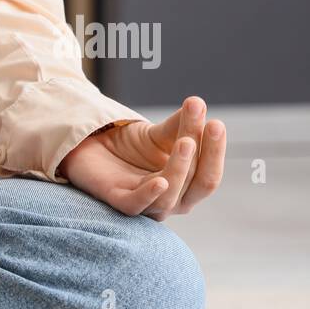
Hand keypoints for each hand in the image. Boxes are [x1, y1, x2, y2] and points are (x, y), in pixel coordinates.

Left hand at [59, 96, 225, 219]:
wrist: (92, 147)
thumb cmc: (131, 146)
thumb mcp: (160, 134)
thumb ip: (181, 124)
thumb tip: (198, 103)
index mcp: (187, 186)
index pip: (209, 174)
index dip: (215, 150)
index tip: (216, 123)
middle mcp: (172, 201)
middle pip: (198, 184)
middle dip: (205, 155)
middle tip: (209, 125)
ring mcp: (146, 205)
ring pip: (170, 196)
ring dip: (180, 168)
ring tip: (186, 141)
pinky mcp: (118, 201)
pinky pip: (137, 205)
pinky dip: (149, 195)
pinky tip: (161, 181)